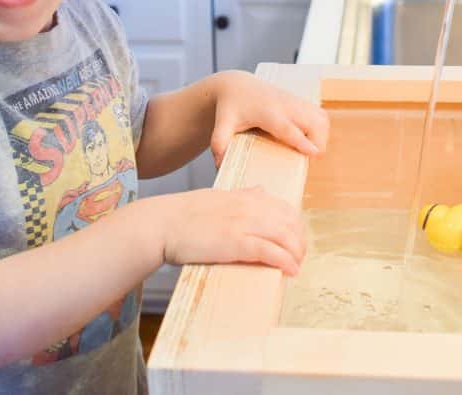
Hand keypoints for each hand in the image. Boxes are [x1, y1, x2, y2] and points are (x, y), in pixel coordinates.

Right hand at [160, 187, 305, 275]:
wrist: (161, 223)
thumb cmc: (185, 213)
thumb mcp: (219, 196)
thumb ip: (242, 194)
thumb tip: (261, 190)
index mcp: (247, 196)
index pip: (286, 209)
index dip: (296, 228)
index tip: (295, 243)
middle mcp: (250, 207)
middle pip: (292, 224)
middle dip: (300, 243)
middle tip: (297, 259)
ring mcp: (244, 224)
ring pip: (286, 237)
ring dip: (296, 254)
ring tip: (295, 268)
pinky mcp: (236, 243)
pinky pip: (271, 251)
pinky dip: (285, 261)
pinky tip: (290, 271)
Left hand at [209, 70, 329, 165]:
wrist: (237, 86)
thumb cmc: (230, 108)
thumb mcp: (222, 125)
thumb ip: (220, 143)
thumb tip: (219, 164)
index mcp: (267, 112)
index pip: (288, 128)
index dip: (302, 141)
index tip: (314, 153)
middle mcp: (285, 105)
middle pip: (313, 122)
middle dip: (318, 142)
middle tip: (310, 159)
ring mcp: (295, 101)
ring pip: (321, 117)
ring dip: (322, 135)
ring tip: (311, 149)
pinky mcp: (301, 101)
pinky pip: (320, 114)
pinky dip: (321, 128)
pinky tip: (311, 138)